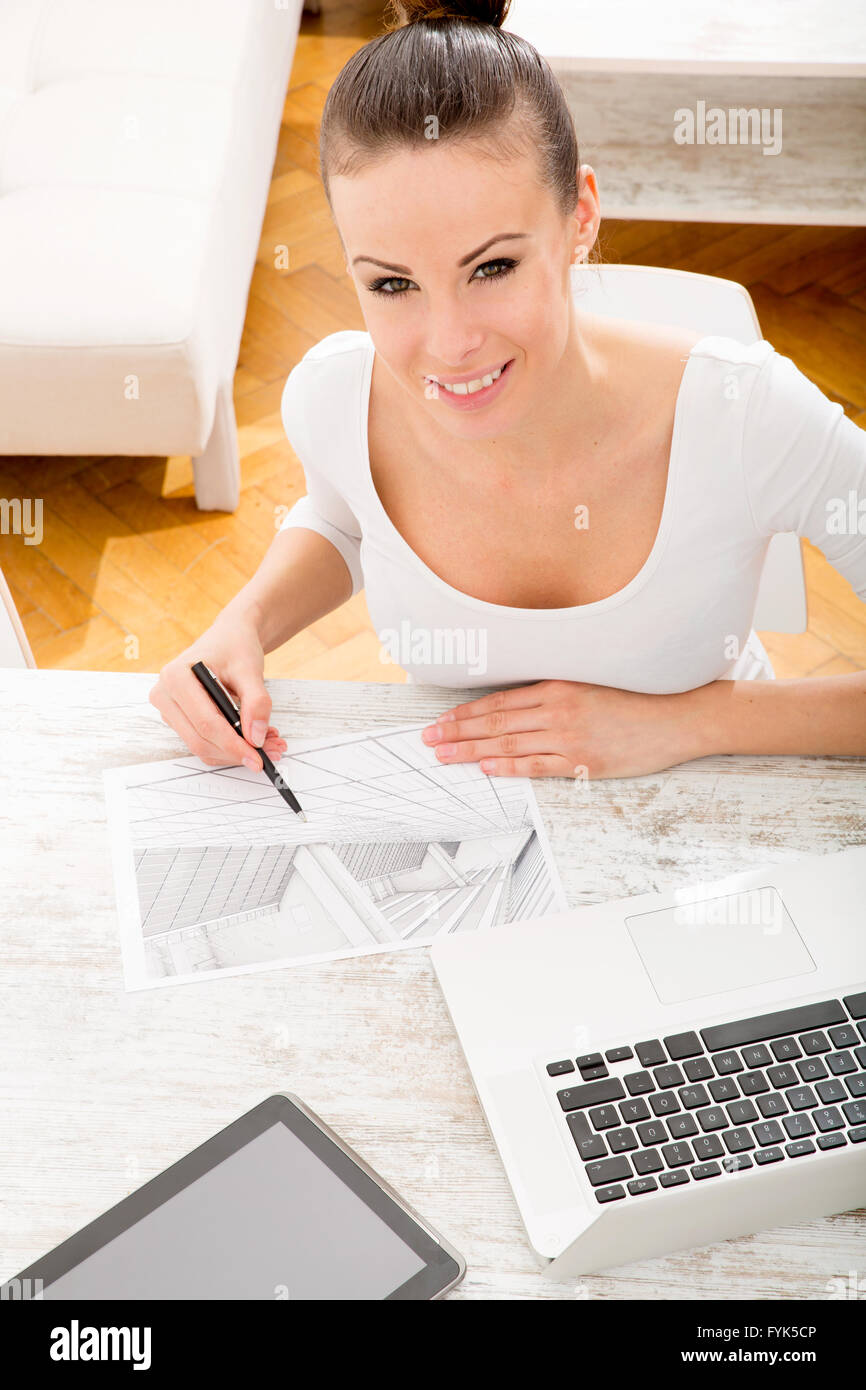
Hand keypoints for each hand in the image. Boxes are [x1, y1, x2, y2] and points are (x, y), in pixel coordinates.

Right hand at [149, 611, 286, 770]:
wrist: (229, 638)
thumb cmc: (235, 647)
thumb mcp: (250, 670)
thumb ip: (256, 702)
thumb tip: (255, 737)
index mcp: (176, 677)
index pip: (206, 723)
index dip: (233, 744)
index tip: (259, 758)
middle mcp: (165, 694)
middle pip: (200, 739)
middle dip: (236, 751)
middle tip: (271, 752)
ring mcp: (169, 709)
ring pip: (201, 746)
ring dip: (234, 752)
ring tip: (268, 742)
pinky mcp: (179, 719)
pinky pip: (203, 741)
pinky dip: (229, 746)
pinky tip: (252, 738)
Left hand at [420, 679, 707, 779]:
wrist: (677, 717)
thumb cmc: (636, 700)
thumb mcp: (591, 684)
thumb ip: (555, 692)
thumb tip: (518, 703)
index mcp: (558, 686)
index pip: (500, 700)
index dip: (466, 712)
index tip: (441, 720)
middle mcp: (558, 709)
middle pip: (495, 721)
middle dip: (456, 731)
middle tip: (428, 740)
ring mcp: (569, 737)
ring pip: (509, 743)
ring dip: (471, 750)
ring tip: (444, 756)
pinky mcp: (583, 762)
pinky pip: (538, 766)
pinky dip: (509, 767)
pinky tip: (486, 768)